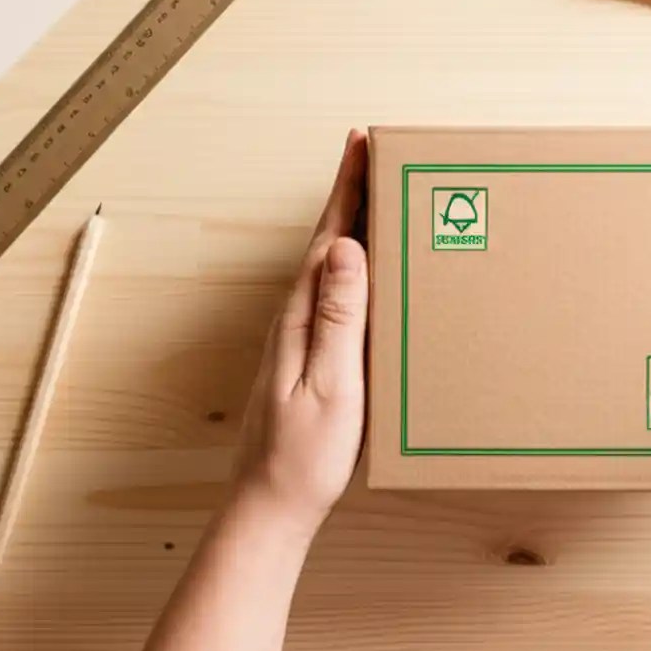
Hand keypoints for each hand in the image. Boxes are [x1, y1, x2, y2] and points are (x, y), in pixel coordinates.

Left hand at [234, 129, 369, 531]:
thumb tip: (345, 248)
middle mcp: (294, 319)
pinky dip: (355, 268)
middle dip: (352, 194)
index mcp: (301, 318)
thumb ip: (338, 317)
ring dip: (352, 226)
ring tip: (379, 197)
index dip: (347, 189)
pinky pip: (334, 296)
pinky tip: (369, 272)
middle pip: (326, 241)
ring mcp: (298, 338)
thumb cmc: (304, 457)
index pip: (327, 237)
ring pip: (329, 267)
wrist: (271, 506)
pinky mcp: (308, 357)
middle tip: (378, 154)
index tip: (363, 144)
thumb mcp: (331, 386)